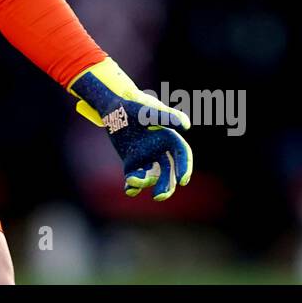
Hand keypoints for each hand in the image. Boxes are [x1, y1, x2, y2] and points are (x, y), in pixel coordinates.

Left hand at [68, 57, 193, 200]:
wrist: (115, 108)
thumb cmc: (134, 106)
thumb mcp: (148, 110)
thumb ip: (166, 116)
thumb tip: (186, 125)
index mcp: (169, 138)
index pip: (182, 155)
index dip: (185, 168)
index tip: (183, 181)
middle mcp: (160, 151)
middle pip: (169, 172)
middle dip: (167, 185)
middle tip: (159, 196)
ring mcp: (146, 158)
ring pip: (151, 177)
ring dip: (144, 183)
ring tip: (131, 180)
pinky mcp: (132, 163)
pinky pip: (135, 178)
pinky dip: (132, 186)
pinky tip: (128, 189)